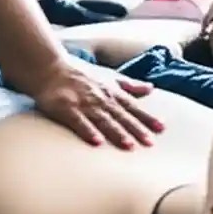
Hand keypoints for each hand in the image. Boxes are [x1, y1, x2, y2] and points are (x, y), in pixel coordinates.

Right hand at [17, 58, 164, 148]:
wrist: (51, 68)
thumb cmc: (81, 75)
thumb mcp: (110, 77)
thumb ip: (130, 85)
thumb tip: (151, 88)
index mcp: (112, 92)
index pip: (133, 107)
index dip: (147, 117)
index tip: (161, 129)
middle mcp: (101, 98)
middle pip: (122, 116)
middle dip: (136, 129)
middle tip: (150, 143)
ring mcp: (84, 103)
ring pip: (103, 120)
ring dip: (117, 132)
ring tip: (129, 145)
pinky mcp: (66, 108)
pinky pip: (78, 122)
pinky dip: (88, 131)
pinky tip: (96, 142)